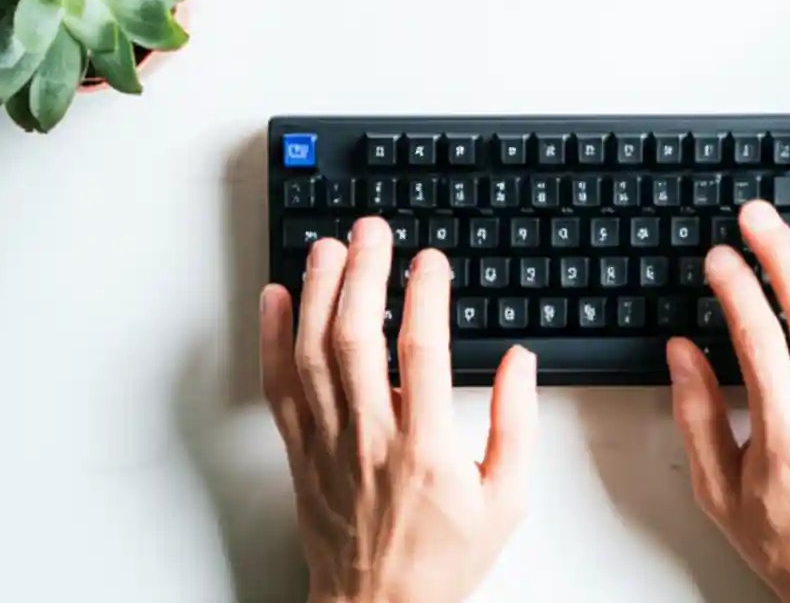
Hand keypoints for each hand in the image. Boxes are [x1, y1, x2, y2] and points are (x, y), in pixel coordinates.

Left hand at [259, 218, 538, 602]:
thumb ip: (516, 424)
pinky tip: (277, 299)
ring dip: (316, 292)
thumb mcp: (506, 499)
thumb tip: (518, 361)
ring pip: (311, 353)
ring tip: (327, 247)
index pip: (422, 351)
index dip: (425, 296)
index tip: (430, 261)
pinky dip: (271, 338)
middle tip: (371, 231)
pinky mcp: (300, 452)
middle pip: (355, 337)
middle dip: (361, 273)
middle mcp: (369, 438)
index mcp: (425, 449)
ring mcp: (327, 443)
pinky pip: (278, 386)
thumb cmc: (443, 558)